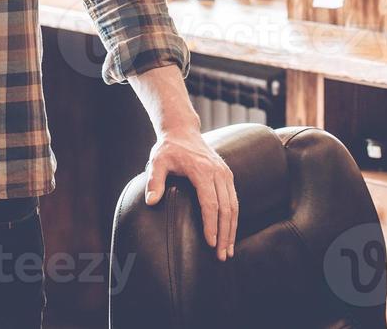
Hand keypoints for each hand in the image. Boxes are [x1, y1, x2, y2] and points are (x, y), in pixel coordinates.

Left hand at [142, 126, 238, 260]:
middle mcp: (217, 172)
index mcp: (201, 170)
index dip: (211, 225)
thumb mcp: (157, 161)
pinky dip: (234, 219)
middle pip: (225, 208)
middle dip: (224, 234)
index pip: (209, 203)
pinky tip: (230, 234)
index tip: (210, 244)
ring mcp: (225, 174)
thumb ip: (154, 181)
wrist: (183, 130)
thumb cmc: (168, 148)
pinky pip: (234, 200)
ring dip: (232, 230)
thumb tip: (151, 201)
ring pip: (234, 206)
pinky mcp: (227, 176)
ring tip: (228, 251)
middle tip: (221, 256)